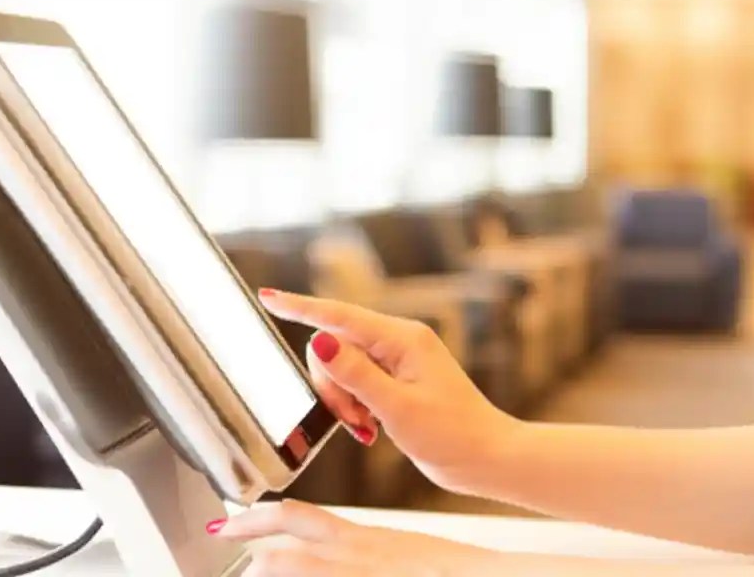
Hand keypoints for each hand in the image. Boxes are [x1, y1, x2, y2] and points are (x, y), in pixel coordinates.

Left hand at [212, 500, 492, 576]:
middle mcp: (352, 558)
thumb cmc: (453, 572)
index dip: (257, 518)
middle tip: (224, 547)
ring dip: (262, 571)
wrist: (488, 576)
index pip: (296, 519)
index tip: (233, 520)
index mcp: (363, 539)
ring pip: (286, 571)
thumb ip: (366, 554)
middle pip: (278, 551)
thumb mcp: (403, 553)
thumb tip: (350, 556)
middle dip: (245, 551)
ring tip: (247, 572)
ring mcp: (357, 575)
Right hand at [258, 289, 521, 494]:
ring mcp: (397, 363)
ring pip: (341, 369)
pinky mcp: (396, 383)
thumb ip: (355, 374)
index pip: (340, 315)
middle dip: (331, 384)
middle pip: (335, 347)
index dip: (300, 306)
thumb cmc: (452, 435)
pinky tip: (370, 429)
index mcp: (403, 339)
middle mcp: (399, 343)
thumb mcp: (397, 407)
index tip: (267, 295)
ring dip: (342, 401)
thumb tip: (320, 339)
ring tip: (366, 428)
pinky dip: (353, 407)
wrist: (486, 458)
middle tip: (354, 419)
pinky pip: (355, 385)